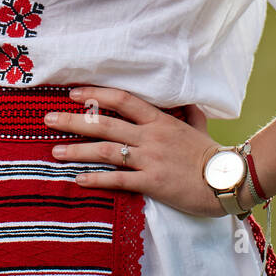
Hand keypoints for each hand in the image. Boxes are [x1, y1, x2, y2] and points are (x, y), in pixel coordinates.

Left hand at [45, 85, 227, 217]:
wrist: (228, 180)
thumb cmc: (212, 155)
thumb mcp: (199, 127)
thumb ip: (188, 114)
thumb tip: (184, 104)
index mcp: (160, 120)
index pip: (123, 100)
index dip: (96, 94)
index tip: (74, 93)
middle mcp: (151, 137)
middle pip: (105, 124)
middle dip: (73, 121)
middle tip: (47, 119)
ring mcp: (150, 159)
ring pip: (106, 151)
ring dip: (77, 150)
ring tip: (54, 152)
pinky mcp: (152, 183)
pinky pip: (118, 179)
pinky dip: (96, 179)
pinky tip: (78, 179)